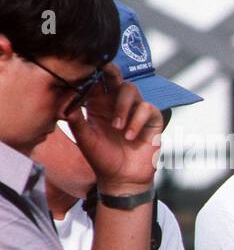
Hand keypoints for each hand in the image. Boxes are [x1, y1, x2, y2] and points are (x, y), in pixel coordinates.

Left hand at [65, 63, 162, 191]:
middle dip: (111, 71)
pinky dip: (137, 121)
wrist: (122, 179)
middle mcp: (116, 104)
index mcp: (97, 105)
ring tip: (117, 127)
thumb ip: (76, 120)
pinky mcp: (151, 120)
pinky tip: (130, 136)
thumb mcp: (84, 139)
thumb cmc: (101, 159)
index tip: (86, 72)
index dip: (91, 74)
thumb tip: (66, 103)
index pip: (95, 82)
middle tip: (106, 70)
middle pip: (115, 77)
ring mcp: (135, 110)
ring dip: (122, 106)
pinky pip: (147, 108)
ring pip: (131, 89)